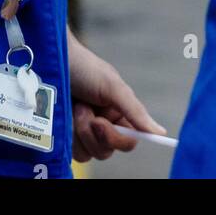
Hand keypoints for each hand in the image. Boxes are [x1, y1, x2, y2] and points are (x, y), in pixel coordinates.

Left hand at [68, 29, 166, 161]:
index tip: (102, 123)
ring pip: (90, 153)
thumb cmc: (86, 68)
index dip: (118, 138)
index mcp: (121, 113)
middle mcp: (106, 125)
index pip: (129, 140)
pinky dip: (70, 135)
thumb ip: (135, 111)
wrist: (54, 61)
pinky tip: (68, 115)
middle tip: (85, 109)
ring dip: (81, 130)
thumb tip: (160, 133)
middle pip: (108, 150)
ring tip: (76, 107)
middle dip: (95, 132)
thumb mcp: (113, 87)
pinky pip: (75, 152)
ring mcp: (86, 132)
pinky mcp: (70, 137)